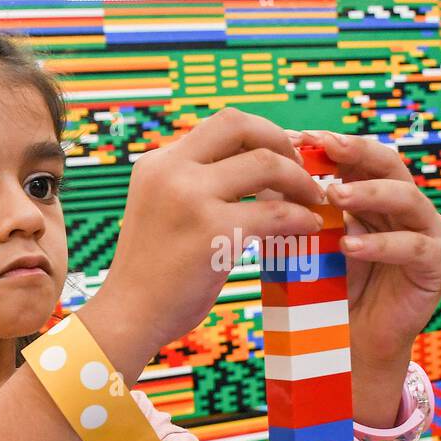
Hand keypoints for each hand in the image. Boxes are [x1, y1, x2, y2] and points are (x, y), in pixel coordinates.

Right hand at [105, 108, 323, 359]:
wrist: (128, 316)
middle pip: (242, 126)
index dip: (261, 133)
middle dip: (283, 142)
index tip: (281, 156)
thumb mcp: (163, 211)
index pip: (221, 125)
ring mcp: (190, 198)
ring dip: (300, 181)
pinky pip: (275, 212)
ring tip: (312, 201)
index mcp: (157, 164)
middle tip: (301, 171)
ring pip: (267, 165)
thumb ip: (195, 185)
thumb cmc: (151, 273)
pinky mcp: (211, 231)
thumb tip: (251, 168)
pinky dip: (300, 217)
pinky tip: (307, 227)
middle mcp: (170, 171)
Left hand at [290, 130, 440, 425]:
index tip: (295, 137)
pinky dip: (381, 244)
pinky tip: (349, 244)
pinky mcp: (436, 263)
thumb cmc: (321, 292)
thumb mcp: (303, 244)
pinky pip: (413, 246)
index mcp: (372, 196)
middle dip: (355, 152)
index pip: (356, 158)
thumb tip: (256, 178)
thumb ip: (291, 213)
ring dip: (370, 193)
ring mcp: (424, 232)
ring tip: (336, 194)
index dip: (330, 145)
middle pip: (387, 164)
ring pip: (406, 198)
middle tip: (323, 147)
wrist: (345, 344)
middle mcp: (402, 207)